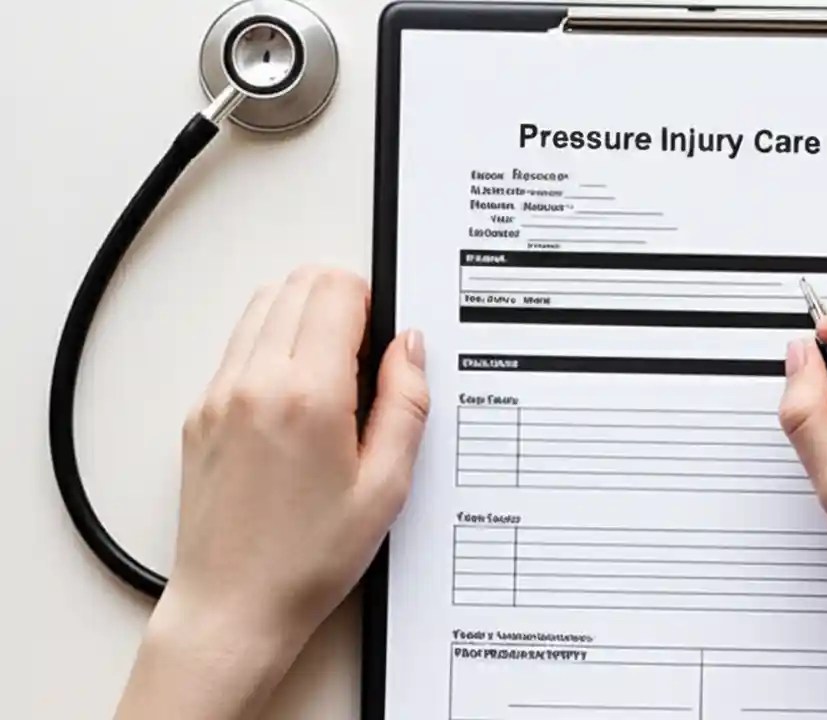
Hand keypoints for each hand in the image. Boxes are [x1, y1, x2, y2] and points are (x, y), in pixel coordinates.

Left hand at [115, 266, 429, 719]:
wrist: (233, 606)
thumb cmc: (309, 559)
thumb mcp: (386, 486)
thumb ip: (406, 403)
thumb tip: (409, 346)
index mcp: (308, 395)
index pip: (336, 290)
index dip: (372, 300)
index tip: (385, 337)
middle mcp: (255, 382)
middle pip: (297, 283)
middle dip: (339, 298)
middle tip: (364, 352)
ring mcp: (219, 394)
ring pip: (261, 304)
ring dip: (301, 313)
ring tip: (332, 373)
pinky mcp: (199, 412)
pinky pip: (238, 345)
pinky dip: (270, 343)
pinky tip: (297, 396)